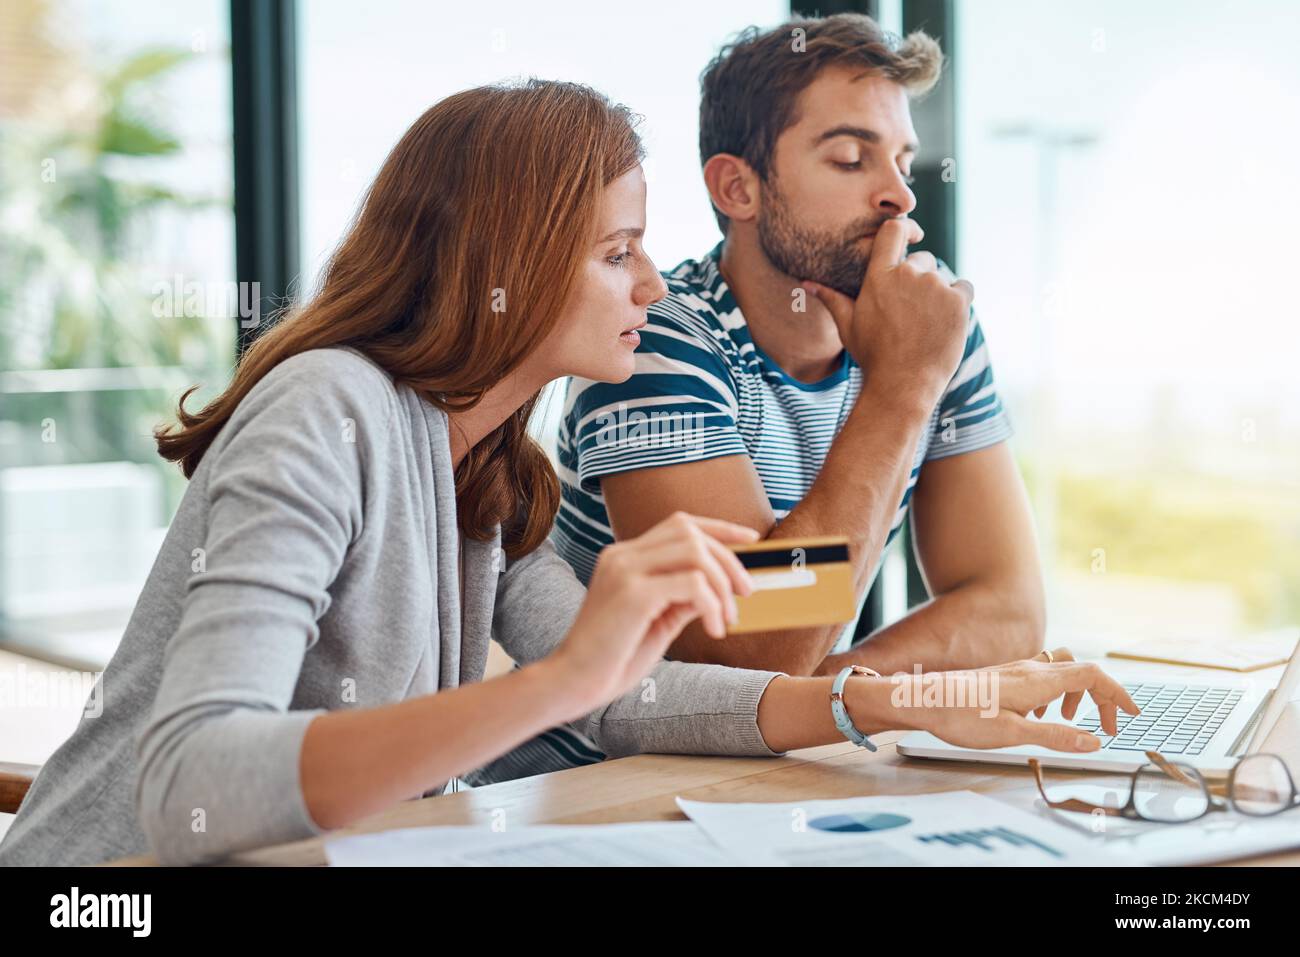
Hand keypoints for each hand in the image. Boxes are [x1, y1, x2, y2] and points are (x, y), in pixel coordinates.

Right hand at [548, 512, 757, 712]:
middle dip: (728, 560)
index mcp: (624, 557)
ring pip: (695, 552)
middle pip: (691, 532)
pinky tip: (714, 631)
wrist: (573, 682)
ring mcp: (625, 570)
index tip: (751, 540)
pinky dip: (713, 605)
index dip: (720, 528)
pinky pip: (693, 584)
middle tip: (746, 593)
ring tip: (727, 619)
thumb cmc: (613, 658)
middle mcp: (622, 555)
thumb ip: (682, 598)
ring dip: (723, 585)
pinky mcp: (633, 593)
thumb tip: (717, 586)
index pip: (679, 524)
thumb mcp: (657, 621)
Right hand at [800, 217, 972, 403]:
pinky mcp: (957, 300)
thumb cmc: (873, 356)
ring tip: (925, 325)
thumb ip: (832, 298)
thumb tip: (806, 283)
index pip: (893, 231)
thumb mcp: (848, 326)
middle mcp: (907, 275)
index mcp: (878, 277)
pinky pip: (963, 289)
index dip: (903, 228)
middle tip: (911, 314)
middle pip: (921, 260)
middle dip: (919, 280)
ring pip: (942, 278)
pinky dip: (957, 303)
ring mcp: (934, 286)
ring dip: (938, 295)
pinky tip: (943, 325)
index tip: (909, 233)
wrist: (903, 385)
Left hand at [895, 657, 1139, 752]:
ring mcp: (1016, 670)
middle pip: (1082, 671)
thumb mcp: (1013, 734)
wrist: (921, 699)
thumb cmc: (961, 716)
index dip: (1117, 693)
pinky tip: (1037, 715)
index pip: (1093, 675)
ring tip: (1066, 722)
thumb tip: (1094, 742)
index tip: (1132, 714)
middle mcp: (1031, 669)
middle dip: (1101, 698)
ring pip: (1061, 670)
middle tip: (1105, 728)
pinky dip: (1053, 692)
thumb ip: (1056, 737)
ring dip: (1076, 694)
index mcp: (1038, 681)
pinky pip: (1041, 675)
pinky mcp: (1004, 676)